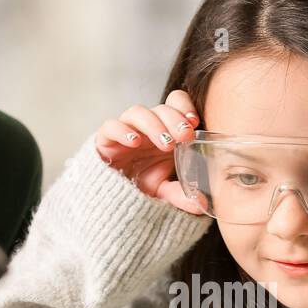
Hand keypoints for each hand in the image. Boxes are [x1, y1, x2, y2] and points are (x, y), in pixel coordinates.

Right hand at [95, 90, 204, 214]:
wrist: (111, 197)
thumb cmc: (140, 185)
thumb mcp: (163, 191)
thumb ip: (181, 194)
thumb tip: (202, 204)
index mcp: (164, 131)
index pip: (175, 104)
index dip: (185, 107)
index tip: (195, 123)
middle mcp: (146, 127)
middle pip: (160, 108)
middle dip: (174, 119)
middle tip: (185, 136)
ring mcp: (126, 130)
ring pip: (137, 113)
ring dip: (154, 125)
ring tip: (166, 144)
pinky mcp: (105, 139)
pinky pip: (111, 126)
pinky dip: (122, 131)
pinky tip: (134, 142)